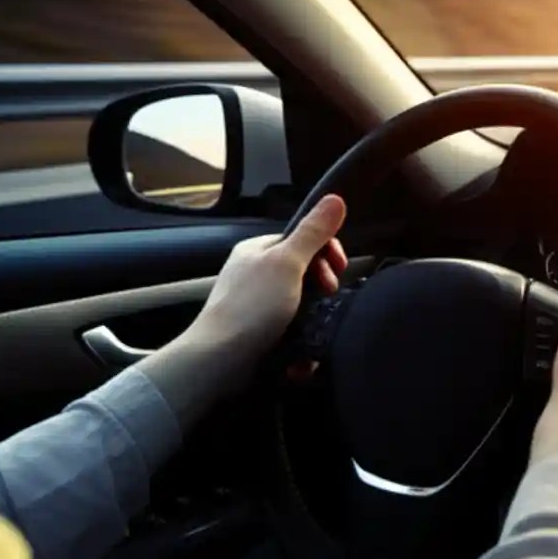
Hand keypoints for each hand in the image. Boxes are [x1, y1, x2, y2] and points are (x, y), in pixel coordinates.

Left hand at [140, 195, 347, 431]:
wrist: (219, 360)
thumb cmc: (251, 306)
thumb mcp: (287, 262)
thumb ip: (313, 232)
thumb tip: (335, 198)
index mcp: (258, 250)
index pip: (303, 240)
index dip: (326, 252)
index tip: (338, 269)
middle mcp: (256, 274)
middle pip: (306, 272)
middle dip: (322, 285)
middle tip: (326, 297)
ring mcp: (257, 305)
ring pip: (302, 303)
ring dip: (316, 317)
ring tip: (316, 328)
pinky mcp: (261, 333)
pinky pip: (292, 330)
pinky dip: (303, 340)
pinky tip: (305, 351)